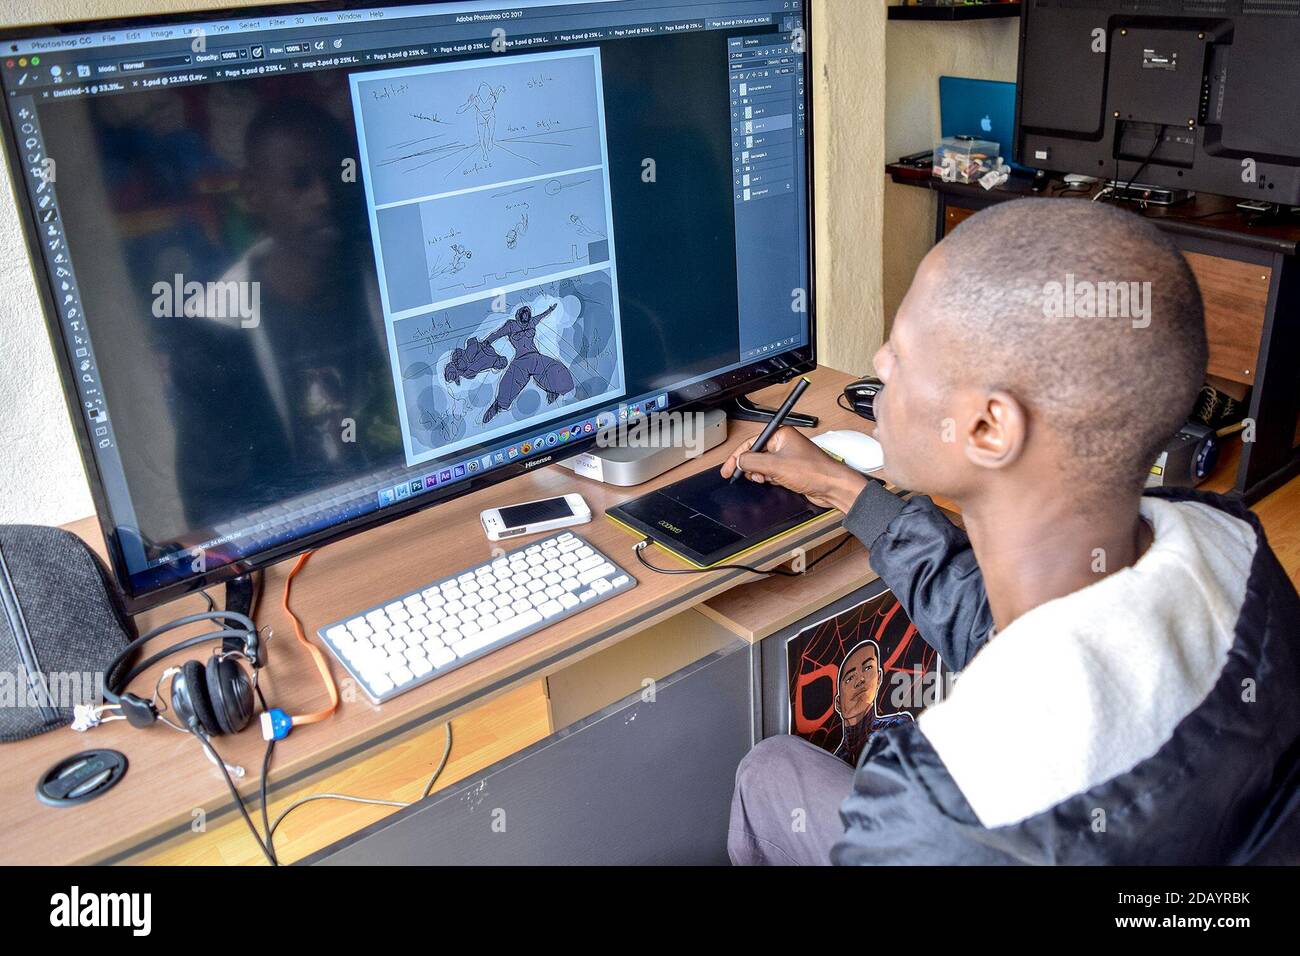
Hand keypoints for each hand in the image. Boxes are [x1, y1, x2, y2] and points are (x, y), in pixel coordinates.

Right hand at [720, 426, 867, 512]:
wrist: (833, 487)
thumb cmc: (814, 471)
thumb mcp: (775, 466)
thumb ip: (752, 462)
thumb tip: (738, 461)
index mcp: (781, 434)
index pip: (751, 442)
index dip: (737, 456)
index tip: (728, 469)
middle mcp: (784, 443)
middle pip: (756, 454)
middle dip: (750, 467)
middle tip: (747, 476)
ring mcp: (788, 457)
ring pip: (763, 465)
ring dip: (760, 474)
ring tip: (764, 479)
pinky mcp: (791, 470)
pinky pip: (772, 473)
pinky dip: (769, 479)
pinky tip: (774, 482)